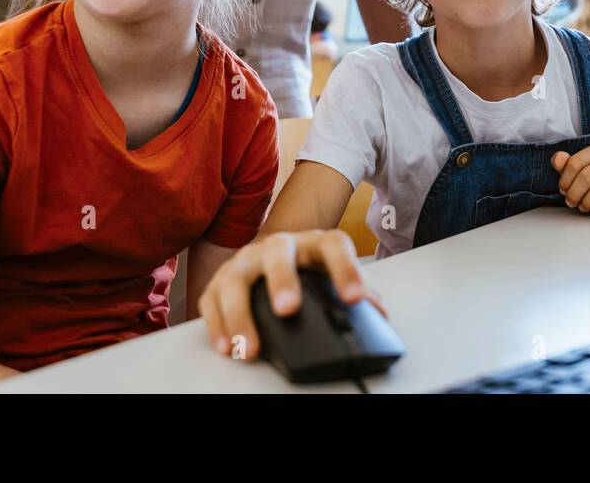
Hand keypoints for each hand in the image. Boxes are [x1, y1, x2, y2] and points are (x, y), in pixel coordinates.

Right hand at [197, 229, 383, 360]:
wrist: (269, 255)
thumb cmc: (306, 269)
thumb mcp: (330, 274)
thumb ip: (354, 291)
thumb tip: (378, 313)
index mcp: (312, 244)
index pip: (333, 246)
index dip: (345, 269)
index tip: (353, 297)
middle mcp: (276, 246)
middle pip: (277, 252)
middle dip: (281, 280)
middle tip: (287, 309)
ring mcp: (245, 261)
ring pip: (236, 279)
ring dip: (241, 313)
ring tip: (249, 346)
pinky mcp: (219, 281)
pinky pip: (211, 301)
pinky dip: (217, 325)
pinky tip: (227, 346)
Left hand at [552, 144, 589, 217]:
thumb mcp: (583, 172)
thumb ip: (568, 165)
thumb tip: (557, 159)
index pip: (576, 162)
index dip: (564, 179)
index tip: (563, 190)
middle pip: (587, 176)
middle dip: (574, 193)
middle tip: (570, 203)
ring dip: (586, 202)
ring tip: (583, 208)